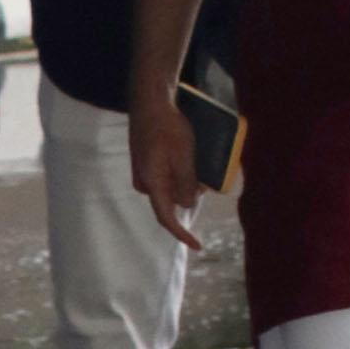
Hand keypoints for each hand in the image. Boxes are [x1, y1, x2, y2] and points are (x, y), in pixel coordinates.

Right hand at [130, 96, 204, 248]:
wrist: (150, 103)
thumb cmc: (168, 127)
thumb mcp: (184, 155)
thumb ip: (186, 183)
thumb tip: (187, 204)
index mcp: (152, 183)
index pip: (166, 217)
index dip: (182, 234)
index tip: (197, 245)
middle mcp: (144, 183)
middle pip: (173, 200)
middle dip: (190, 192)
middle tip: (205, 173)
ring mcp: (144, 173)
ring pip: (171, 187)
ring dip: (186, 179)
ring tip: (194, 155)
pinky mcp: (147, 164)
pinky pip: (167, 176)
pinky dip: (179, 170)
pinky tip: (185, 152)